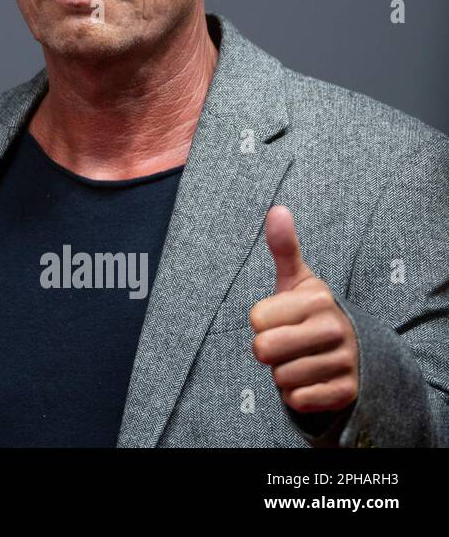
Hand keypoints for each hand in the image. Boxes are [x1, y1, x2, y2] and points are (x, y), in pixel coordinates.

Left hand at [249, 205, 358, 413]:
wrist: (353, 352)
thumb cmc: (309, 312)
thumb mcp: (297, 280)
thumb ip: (284, 247)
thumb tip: (277, 209)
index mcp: (317, 299)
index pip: (256, 319)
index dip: (261, 323)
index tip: (281, 319)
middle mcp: (335, 328)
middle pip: (264, 349)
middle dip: (267, 351)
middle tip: (286, 344)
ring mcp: (345, 361)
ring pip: (281, 377)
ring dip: (282, 374)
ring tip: (300, 360)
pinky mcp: (347, 392)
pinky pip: (299, 400)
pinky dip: (296, 396)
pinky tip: (310, 381)